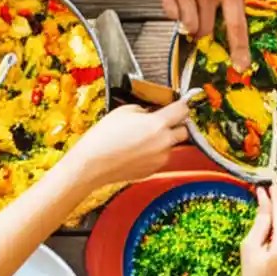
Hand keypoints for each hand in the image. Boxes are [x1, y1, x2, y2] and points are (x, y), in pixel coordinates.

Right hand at [69, 101, 188, 184]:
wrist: (92, 164)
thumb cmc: (104, 137)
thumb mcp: (124, 111)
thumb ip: (144, 110)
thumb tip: (152, 113)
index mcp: (158, 124)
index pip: (183, 111)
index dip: (181, 106)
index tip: (179, 105)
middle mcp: (164, 142)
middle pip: (184, 131)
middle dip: (176, 125)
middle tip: (162, 122)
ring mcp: (160, 159)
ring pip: (172, 146)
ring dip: (164, 141)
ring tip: (141, 139)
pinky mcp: (153, 170)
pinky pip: (160, 158)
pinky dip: (154, 153)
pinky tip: (136, 151)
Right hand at [151, 0, 249, 69]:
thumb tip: (232, 27)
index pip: (237, 26)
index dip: (239, 50)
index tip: (240, 67)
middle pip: (207, 30)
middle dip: (206, 26)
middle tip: (203, 7)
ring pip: (188, 25)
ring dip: (190, 18)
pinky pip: (171, 15)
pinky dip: (175, 9)